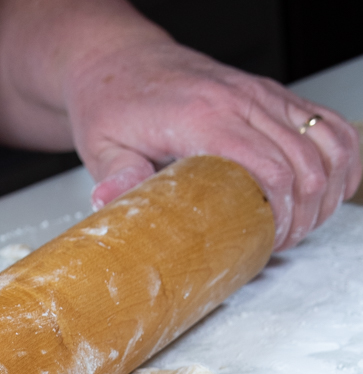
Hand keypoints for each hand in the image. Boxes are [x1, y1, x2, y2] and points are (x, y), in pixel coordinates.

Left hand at [0, 0, 361, 251]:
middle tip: (279, 244)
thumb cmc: (113, 103)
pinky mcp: (270, 96)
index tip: (267, 243)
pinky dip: (339, 159)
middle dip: (304, 214)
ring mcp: (262, 95)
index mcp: (205, 116)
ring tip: (300, 223)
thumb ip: (116, 176)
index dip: (281, 215)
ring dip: (325, 190)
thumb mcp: (102, 145)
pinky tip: (327, 189)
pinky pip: (326, 124)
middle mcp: (242, 100)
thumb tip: (109, 204)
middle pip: (306, 164)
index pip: (270, 169)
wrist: (119, 62)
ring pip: (326, 143)